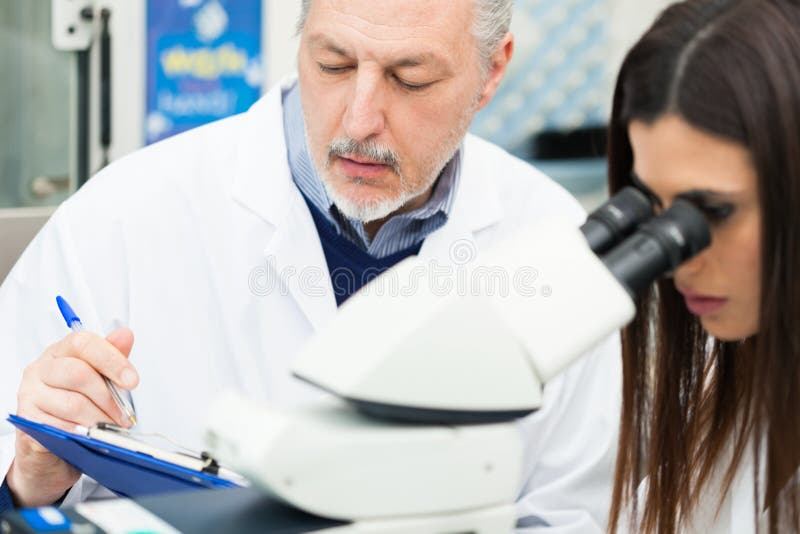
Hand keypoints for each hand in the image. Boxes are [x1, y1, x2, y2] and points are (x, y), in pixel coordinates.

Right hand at [6, 327, 137, 506]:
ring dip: (99, 418)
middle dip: (109, 397)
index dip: (112, 361)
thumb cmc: (76, 403)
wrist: (50, 442)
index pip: (83, 343)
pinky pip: (60, 426)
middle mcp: (41, 369)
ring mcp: (30, 393)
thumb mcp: (98, 377)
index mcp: (60, 351)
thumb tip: (125, 335)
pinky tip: (91, 435)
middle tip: (124, 414)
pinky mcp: (27, 420)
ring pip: (72, 403)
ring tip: (111, 427)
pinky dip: (82, 432)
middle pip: (78, 374)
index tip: (132, 381)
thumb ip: (112, 357)